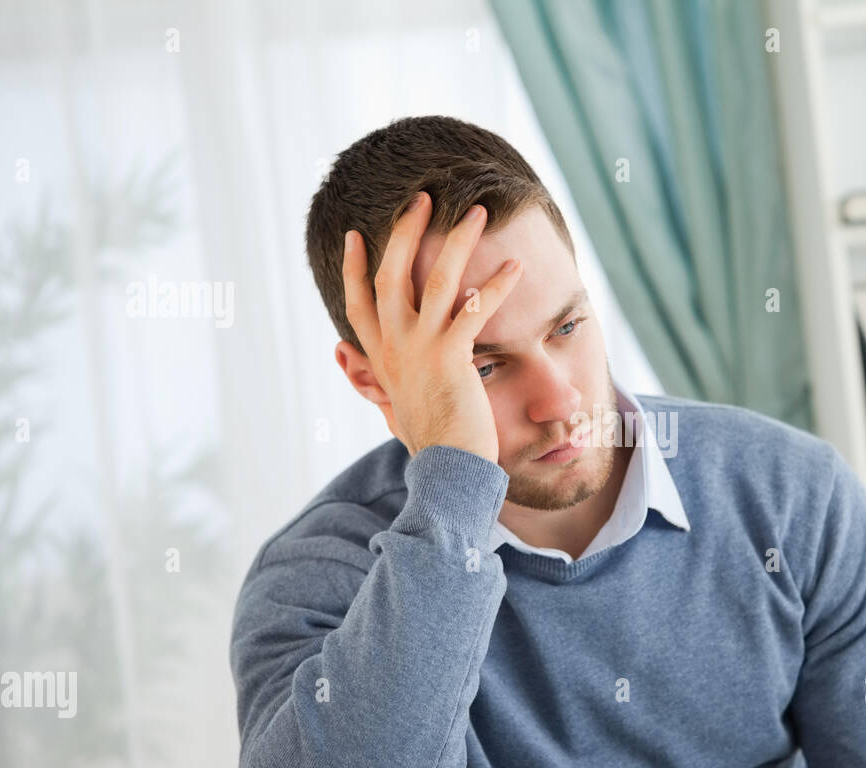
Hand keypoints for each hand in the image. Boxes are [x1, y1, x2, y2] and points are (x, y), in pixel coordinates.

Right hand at [342, 194, 522, 463]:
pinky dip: (497, 285)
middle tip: (423, 198)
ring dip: (458, 241)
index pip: (357, 302)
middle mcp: (394, 346)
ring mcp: (421, 348)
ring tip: (477, 212)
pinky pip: (476, 309)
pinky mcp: (452, 357)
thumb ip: (380, 376)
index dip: (353, 268)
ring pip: (437, 279)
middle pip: (392, 273)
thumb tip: (350, 358)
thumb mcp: (397, 403)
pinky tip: (516, 267)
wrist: (446, 471)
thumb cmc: (432, 441)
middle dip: (406, 231)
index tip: (353, 236)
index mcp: (380, 356)